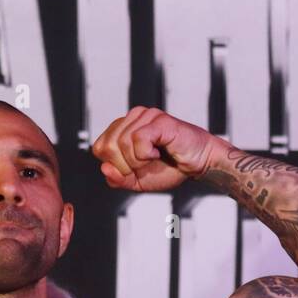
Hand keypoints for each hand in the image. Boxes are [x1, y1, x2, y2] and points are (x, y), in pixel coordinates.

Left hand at [92, 107, 220, 191]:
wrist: (199, 164)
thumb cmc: (170, 168)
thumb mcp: (137, 181)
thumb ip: (118, 179)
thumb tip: (104, 169)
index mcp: (124, 128)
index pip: (99, 147)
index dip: (113, 165)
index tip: (133, 169)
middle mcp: (133, 118)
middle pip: (107, 146)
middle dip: (123, 165)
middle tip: (143, 165)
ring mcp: (146, 116)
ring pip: (122, 143)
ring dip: (137, 161)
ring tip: (153, 158)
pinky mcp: (159, 120)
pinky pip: (138, 139)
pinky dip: (146, 154)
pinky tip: (157, 152)